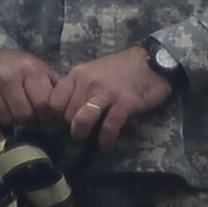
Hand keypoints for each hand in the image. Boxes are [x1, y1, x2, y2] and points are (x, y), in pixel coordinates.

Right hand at [0, 48, 64, 141]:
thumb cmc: (19, 68)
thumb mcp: (40, 71)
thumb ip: (55, 87)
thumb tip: (70, 110)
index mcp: (30, 70)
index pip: (43, 104)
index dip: (48, 116)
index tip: (48, 119)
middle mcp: (8, 76)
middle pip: (25, 114)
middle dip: (32, 122)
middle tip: (32, 121)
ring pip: (6, 119)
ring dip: (13, 124)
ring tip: (17, 119)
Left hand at [59, 46, 173, 151]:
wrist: (154, 61)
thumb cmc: (123, 67)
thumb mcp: (94, 70)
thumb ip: (79, 86)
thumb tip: (68, 108)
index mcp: (78, 74)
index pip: (53, 101)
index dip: (57, 115)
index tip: (66, 119)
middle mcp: (88, 83)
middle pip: (67, 114)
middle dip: (72, 125)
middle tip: (82, 128)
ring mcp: (107, 93)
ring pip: (81, 120)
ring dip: (81, 134)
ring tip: (87, 138)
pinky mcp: (125, 103)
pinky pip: (109, 127)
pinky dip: (106, 140)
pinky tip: (107, 145)